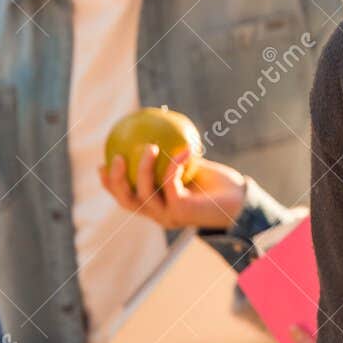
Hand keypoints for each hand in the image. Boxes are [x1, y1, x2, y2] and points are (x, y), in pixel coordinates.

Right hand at [101, 146, 246, 230]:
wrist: (241, 201)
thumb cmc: (217, 184)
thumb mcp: (190, 167)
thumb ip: (172, 156)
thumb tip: (157, 128)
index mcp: (156, 205)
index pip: (126, 199)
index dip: (109, 185)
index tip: (101, 163)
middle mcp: (159, 214)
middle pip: (126, 202)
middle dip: (115, 181)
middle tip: (115, 156)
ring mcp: (169, 215)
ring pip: (144, 194)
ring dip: (143, 169)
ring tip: (149, 146)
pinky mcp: (182, 211)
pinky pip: (171, 183)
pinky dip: (174, 165)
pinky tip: (184, 149)